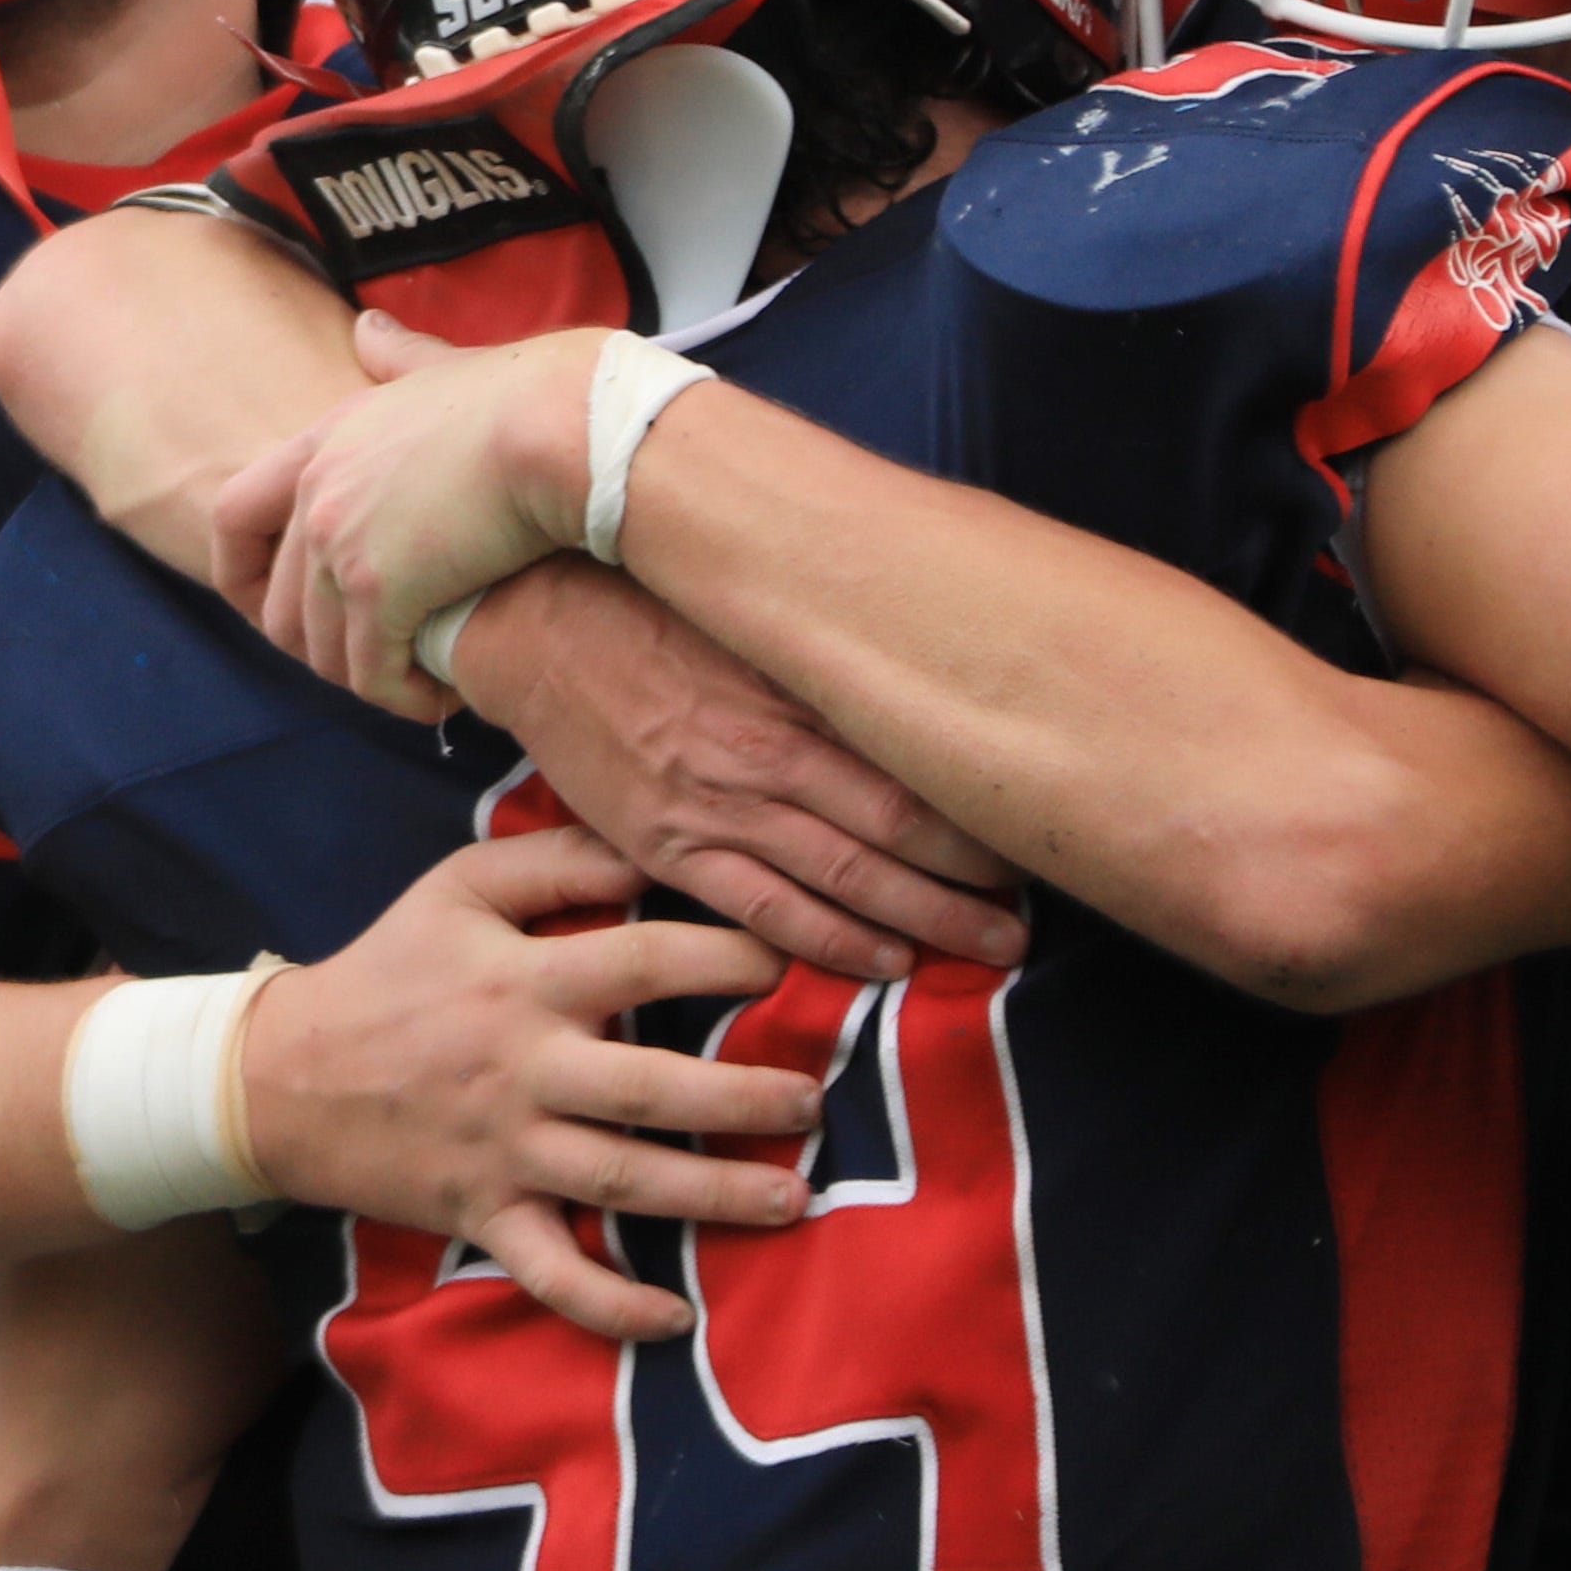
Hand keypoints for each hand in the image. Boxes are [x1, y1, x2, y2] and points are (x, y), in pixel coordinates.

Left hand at [213, 319, 604, 718]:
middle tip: (381, 665)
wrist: (565, 425)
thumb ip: (401, 356)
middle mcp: (317, 491)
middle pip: (277, 604)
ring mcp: (338, 541)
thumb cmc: (534, 394)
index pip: (233, 515)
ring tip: (421, 686)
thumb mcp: (445, 367)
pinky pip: (371, 675)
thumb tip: (367, 328)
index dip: (242, 574)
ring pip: (322, 650)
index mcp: (326, 439)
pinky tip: (444, 698)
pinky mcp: (377, 590)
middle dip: (321, 649)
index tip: (273, 610)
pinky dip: (405, 697)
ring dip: (371, 680)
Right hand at [237, 832, 819, 1339]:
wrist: (279, 1077)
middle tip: (813, 1104)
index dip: (727, 955)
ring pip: (623, 1181)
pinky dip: (609, 1303)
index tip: (791, 962)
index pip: (646, 961)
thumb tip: (653, 850)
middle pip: (653, 1087)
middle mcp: (525, 1070)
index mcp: (526, 983)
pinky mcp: (481, 1215)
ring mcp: (505, 1151)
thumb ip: (558, 860)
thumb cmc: (387, 969)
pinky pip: (551, 1272)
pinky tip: (674, 1319)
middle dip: (744, 1100)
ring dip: (714, 1196)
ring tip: (793, 1198)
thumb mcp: (460, 888)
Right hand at [462, 559, 1026, 984]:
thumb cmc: (650, 605)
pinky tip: (885, 964)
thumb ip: (824, 653)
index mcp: (799, 687)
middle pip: (900, 827)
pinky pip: (764, 907)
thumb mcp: (749, 613)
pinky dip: (830, 941)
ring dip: (925, 920)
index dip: (980, 804)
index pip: (914, 755)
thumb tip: (912, 668)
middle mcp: (771, 752)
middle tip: (1033, 919)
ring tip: (992, 950)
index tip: (1036, 830)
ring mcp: (720, 804)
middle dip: (973, 881)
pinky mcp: (671, 844)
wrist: (534, 622)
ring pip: (846, 876)